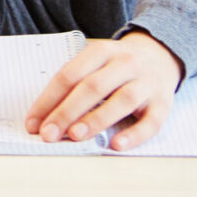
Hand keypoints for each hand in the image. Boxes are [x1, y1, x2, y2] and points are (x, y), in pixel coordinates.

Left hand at [25, 31, 183, 150]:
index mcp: (101, 51)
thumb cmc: (117, 65)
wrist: (161, 55)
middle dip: (67, 112)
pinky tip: (117, 145)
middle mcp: (125, 64)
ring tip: (75, 135)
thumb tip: (45, 116)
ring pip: (121, 101)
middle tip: (48, 134)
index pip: (69, 75)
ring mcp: (146, 83)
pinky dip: (134, 135)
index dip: (48, 100)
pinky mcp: (164, 104)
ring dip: (96, 119)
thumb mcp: (96, 61)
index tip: (33, 123)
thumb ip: (74, 82)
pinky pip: (151, 121)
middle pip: (92, 87)